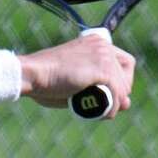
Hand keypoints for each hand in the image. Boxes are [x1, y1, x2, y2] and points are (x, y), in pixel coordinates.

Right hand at [18, 34, 135, 116]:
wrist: (31, 74)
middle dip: (119, 94)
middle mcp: (103, 46)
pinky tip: (100, 114)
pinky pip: (117, 94)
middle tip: (104, 106)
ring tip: (96, 112)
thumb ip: (98, 90)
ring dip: (113, 104)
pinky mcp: (103, 69)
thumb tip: (127, 104)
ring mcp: (104, 56)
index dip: (120, 81)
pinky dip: (110, 108)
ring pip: (122, 87)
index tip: (108, 94)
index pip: (123, 63)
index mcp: (95, 43)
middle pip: (126, 75)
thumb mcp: (75, 84)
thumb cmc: (44, 81)